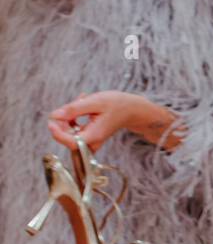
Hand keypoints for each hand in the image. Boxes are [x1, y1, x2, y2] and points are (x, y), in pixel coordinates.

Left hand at [47, 91, 184, 152]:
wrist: (130, 110)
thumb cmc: (115, 104)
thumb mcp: (94, 102)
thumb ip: (73, 109)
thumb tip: (54, 116)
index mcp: (94, 136)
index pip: (70, 142)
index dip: (57, 133)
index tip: (51, 120)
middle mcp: (91, 142)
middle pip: (67, 138)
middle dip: (64, 120)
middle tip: (70, 104)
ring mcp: (90, 142)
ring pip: (69, 133)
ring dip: (70, 115)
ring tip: (82, 101)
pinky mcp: (89, 138)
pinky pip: (74, 130)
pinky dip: (74, 117)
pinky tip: (82, 106)